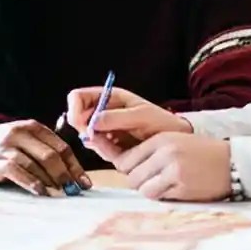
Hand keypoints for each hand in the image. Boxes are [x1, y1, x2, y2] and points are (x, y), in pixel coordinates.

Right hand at [0, 120, 92, 195]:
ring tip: (60, 193)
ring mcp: (6, 147)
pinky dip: (30, 182)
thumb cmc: (8, 147)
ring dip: (49, 180)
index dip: (75, 166)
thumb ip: (48, 149)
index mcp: (33, 127)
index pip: (61, 146)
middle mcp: (20, 133)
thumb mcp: (28, 140)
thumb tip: (74, 174)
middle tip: (73, 190)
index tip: (85, 183)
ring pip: (34, 163)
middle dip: (64, 174)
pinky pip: (16, 171)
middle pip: (49, 155)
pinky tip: (40, 192)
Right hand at [65, 86, 192, 145]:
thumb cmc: (161, 122)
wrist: (175, 140)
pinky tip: (119, 150)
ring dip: (96, 143)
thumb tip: (92, 122)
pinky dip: (103, 151)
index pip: (77, 97)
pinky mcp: (109, 144)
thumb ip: (117, 117)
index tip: (83, 125)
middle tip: (98, 139)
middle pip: (77, 118)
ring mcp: (105, 128)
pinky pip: (97, 148)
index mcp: (108, 97)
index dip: (75, 110)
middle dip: (84, 130)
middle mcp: (103, 111)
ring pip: (86, 136)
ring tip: (118, 144)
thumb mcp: (141, 116)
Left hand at [85, 132, 231, 201]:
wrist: (233, 162)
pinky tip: (174, 190)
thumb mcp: (175, 141)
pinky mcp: (183, 187)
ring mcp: (174, 171)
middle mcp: (165, 153)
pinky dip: (163, 196)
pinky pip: (160, 197)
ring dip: (149, 190)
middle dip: (138, 181)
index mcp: (160, 139)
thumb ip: (151, 151)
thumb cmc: (202, 153)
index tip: (132, 172)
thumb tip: (124, 167)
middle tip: (150, 181)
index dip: (126, 169)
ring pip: (143, 189)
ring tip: (163, 186)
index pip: (127, 158)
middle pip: (131, 176)